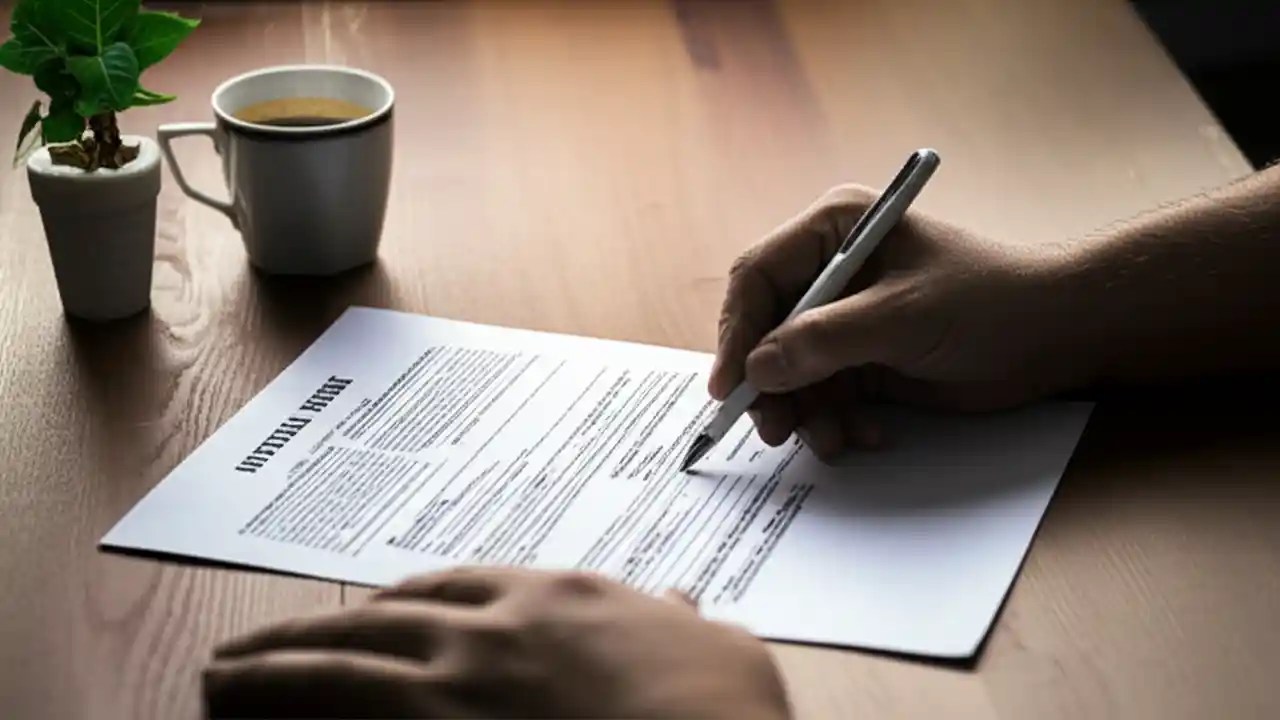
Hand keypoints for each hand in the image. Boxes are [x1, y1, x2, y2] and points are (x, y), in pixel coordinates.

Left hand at [203, 566, 789, 718]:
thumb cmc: (723, 706)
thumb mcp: (719, 650)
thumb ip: (681, 623)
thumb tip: (681, 604)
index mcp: (558, 598)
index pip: (458, 589)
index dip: (403, 604)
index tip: (371, 616)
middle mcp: (494, 628)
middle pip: (380, 619)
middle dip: (314, 631)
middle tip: (263, 644)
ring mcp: (458, 684)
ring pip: (339, 663)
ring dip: (272, 667)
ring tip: (221, 674)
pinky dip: (290, 717)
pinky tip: (252, 719)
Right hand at [711, 185, 1082, 459]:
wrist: (1056, 336)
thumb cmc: (987, 302)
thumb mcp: (901, 317)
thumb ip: (824, 341)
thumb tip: (757, 370)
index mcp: (832, 231)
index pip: (758, 277)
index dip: (737, 331)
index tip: (731, 385)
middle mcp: (830, 271)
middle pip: (766, 330)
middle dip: (770, 384)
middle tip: (774, 429)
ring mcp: (845, 317)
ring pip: (790, 372)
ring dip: (804, 412)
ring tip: (831, 440)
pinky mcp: (863, 358)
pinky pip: (822, 394)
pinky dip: (834, 420)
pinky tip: (865, 434)